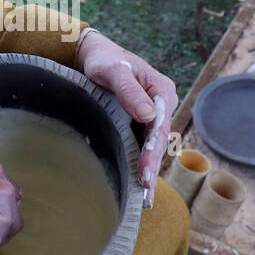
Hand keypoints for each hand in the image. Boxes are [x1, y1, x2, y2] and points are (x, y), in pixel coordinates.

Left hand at [75, 30, 178, 206]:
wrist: (92, 54)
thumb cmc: (103, 59)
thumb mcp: (114, 70)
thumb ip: (130, 91)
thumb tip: (149, 116)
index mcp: (162, 91)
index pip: (160, 127)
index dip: (152, 152)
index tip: (145, 173)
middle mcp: (161, 105)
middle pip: (158, 142)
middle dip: (152, 169)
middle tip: (145, 195)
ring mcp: (151, 116)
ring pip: (152, 148)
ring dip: (148, 172)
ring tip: (144, 199)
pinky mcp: (138, 123)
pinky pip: (141, 146)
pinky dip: (140, 165)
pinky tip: (137, 185)